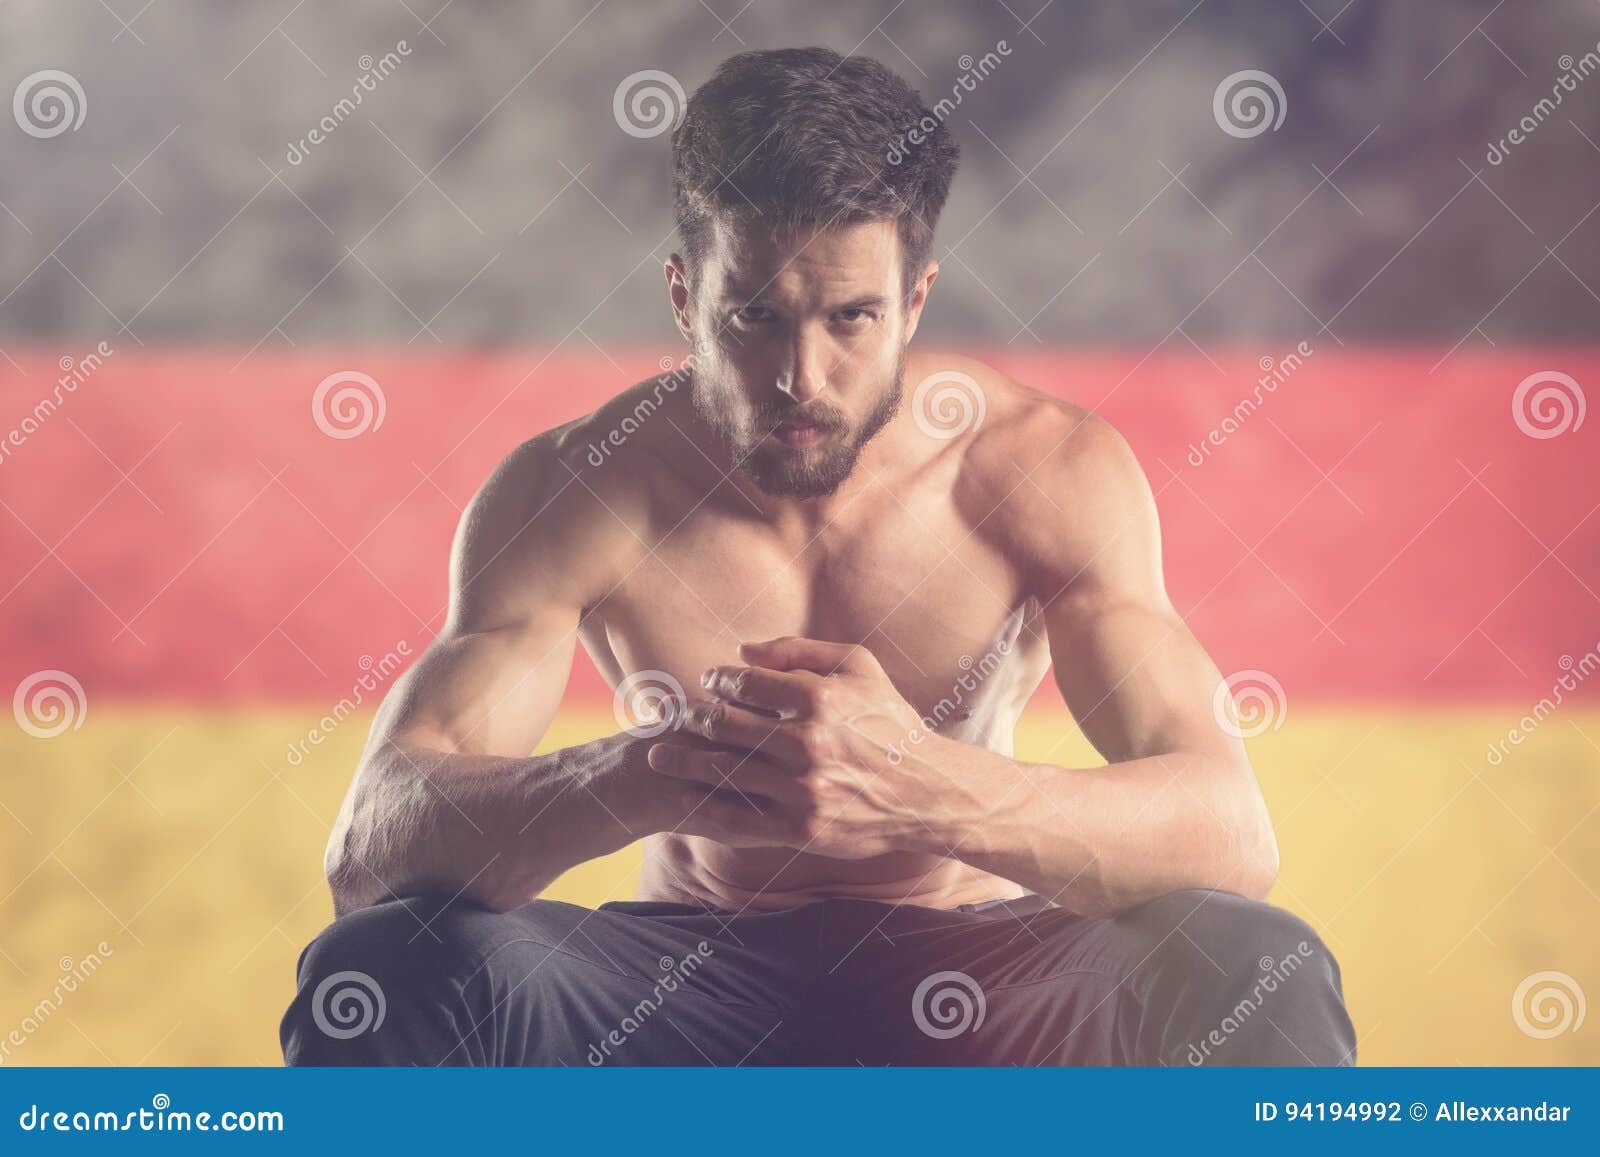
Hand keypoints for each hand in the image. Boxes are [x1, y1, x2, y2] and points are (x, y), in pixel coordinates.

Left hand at [647, 637, 972, 857]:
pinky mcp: (801, 830)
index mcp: (819, 699)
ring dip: (683, 763)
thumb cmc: (891, 723)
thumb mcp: (860, 666)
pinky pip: (739, 819)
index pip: (744, 683)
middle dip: (690, 719)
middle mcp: (807, 744)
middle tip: (670, 716)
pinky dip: (706, 808)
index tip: (708, 682)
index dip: (718, 681)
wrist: (927, 793)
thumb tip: (741, 650)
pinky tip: (685, 799)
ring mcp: (802, 790)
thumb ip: (799, 650)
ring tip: (659, 755)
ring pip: (723, 772)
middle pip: (724, 727)